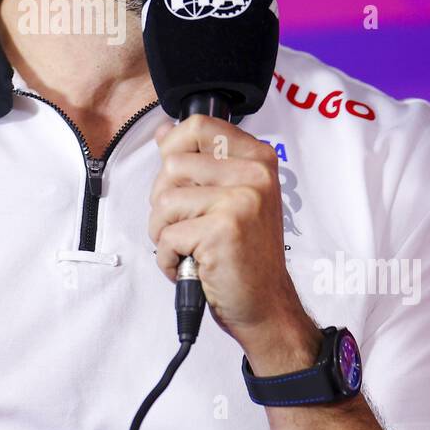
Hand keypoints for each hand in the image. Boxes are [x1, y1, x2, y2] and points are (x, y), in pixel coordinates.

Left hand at [148, 114, 316, 364]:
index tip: (178, 179)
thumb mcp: (229, 197)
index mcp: (257, 158)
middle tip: (187, 226)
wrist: (266, 304)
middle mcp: (254, 174)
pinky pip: (167, 236)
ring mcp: (240, 201)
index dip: (173, 148)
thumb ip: (198, 162)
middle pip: (171, 165)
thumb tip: (163, 131)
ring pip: (163, 201)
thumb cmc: (243, 253)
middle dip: (164, 202)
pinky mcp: (222, 231)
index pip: (197, 125)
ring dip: (163, 233)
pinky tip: (193, 265)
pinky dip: (169, 259)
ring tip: (189, 248)